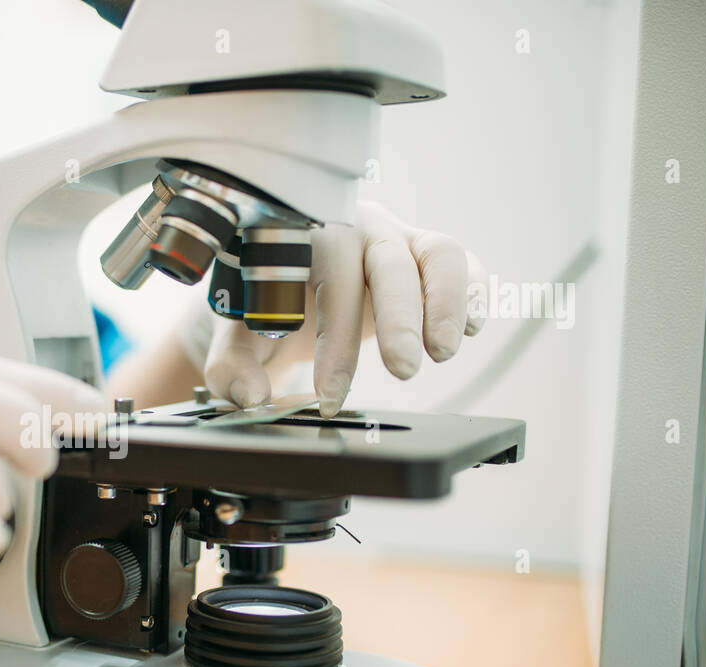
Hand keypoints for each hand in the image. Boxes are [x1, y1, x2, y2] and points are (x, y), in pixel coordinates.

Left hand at [194, 201, 486, 415]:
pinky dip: (474, 291)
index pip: (326, 280)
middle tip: (402, 370)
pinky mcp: (427, 254)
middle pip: (386, 258)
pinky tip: (473, 328)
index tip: (331, 394)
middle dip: (399, 315)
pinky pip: (461, 263)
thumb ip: (230, 366)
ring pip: (437, 252)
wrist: (283, 281)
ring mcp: (397, 237)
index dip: (334, 340)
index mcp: (304, 238)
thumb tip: (251, 397)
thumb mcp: (235, 331)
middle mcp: (354, 229)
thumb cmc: (261, 302)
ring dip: (447, 302)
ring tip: (442, 353)